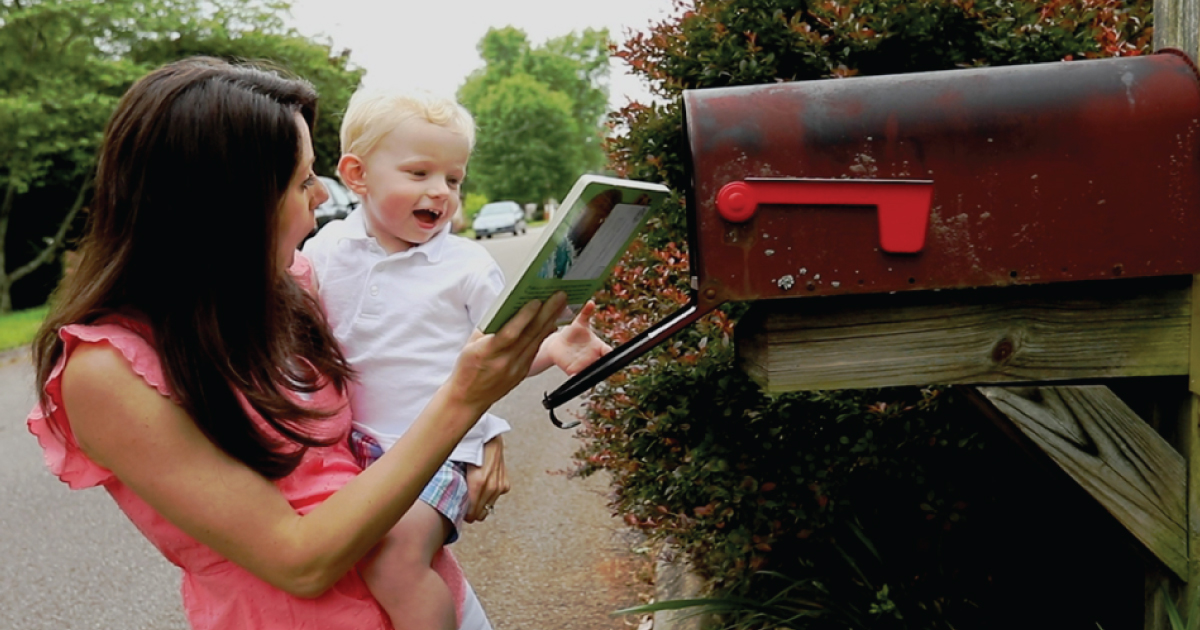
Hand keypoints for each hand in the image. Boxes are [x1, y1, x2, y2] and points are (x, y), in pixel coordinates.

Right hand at [449, 293, 566, 414]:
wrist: (469, 398)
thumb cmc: (467, 369)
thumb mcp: (471, 345)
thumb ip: (488, 327)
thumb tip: (506, 308)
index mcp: (488, 352)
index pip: (510, 333)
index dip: (524, 317)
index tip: (536, 302)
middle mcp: (504, 361)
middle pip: (529, 334)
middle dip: (546, 313)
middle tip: (559, 297)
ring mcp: (515, 368)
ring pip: (536, 341)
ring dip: (549, 321)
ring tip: (559, 306)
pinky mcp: (521, 373)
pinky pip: (535, 350)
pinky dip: (543, 335)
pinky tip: (551, 324)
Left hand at [464, 435, 509, 522]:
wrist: (487, 436)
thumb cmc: (470, 448)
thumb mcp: (458, 465)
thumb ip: (456, 484)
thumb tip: (449, 500)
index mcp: (478, 483)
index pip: (471, 513)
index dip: (463, 515)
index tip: (458, 511)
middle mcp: (492, 487)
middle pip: (481, 514)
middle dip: (471, 512)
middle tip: (463, 505)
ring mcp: (500, 486)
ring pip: (488, 508)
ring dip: (480, 505)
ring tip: (472, 496)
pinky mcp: (505, 484)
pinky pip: (495, 499)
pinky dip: (488, 496)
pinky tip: (482, 488)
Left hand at [543, 301, 612, 375]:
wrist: (558, 344)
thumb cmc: (572, 333)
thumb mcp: (578, 322)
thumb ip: (585, 312)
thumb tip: (590, 301)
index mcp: (598, 346)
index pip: (608, 352)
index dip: (610, 354)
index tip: (609, 353)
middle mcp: (593, 358)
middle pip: (601, 365)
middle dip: (602, 366)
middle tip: (598, 363)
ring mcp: (584, 366)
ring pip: (590, 373)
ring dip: (590, 373)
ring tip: (587, 370)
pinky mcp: (573, 371)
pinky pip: (577, 377)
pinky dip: (577, 378)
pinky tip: (575, 376)